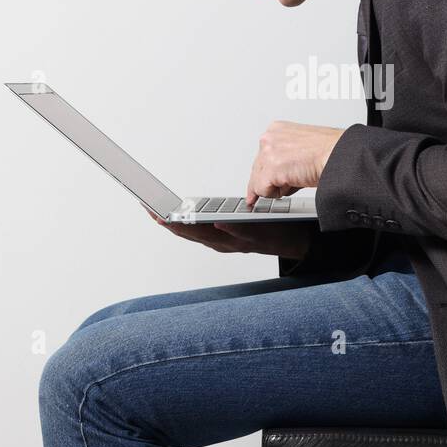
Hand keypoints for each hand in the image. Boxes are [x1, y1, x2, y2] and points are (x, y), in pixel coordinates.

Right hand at [146, 208, 313, 258]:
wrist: (299, 240)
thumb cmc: (269, 227)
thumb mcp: (240, 220)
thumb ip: (223, 213)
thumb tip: (206, 203)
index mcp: (218, 235)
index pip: (187, 228)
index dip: (166, 219)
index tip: (148, 207)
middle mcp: (225, 242)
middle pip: (191, 234)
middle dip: (168, 223)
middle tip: (150, 210)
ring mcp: (240, 243)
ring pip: (211, 237)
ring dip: (191, 228)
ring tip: (172, 217)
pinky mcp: (258, 240)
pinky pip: (241, 235)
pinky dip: (228, 230)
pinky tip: (217, 221)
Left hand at [246, 121, 343, 205]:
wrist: (339, 154)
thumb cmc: (329, 151)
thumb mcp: (301, 147)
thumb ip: (285, 156)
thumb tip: (279, 174)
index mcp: (276, 130)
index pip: (262, 156)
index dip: (265, 172)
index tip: (259, 183)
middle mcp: (269, 138)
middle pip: (257, 169)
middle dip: (268, 181)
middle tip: (284, 185)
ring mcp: (268, 153)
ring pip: (258, 181)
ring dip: (276, 187)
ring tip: (297, 179)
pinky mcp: (271, 169)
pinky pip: (262, 191)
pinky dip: (276, 194)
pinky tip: (293, 184)